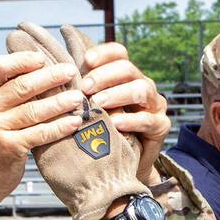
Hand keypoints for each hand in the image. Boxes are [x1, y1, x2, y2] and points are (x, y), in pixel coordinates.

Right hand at [0, 51, 85, 219]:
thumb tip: (29, 74)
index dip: (22, 60)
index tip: (43, 59)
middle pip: (21, 85)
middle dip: (50, 77)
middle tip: (70, 71)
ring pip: (34, 109)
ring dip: (60, 101)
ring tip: (78, 97)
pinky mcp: (9, 148)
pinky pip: (41, 133)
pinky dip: (60, 126)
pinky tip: (74, 122)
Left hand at [81, 42, 169, 181]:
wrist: (121, 167)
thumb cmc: (102, 132)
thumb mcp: (92, 108)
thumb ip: (83, 91)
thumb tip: (58, 73)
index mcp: (127, 77)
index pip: (119, 53)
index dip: (103, 53)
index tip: (86, 61)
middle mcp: (143, 85)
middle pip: (128, 68)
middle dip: (105, 75)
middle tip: (85, 88)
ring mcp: (155, 105)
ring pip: (141, 89)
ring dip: (117, 94)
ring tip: (98, 103)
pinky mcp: (161, 126)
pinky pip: (147, 119)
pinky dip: (130, 120)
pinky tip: (114, 123)